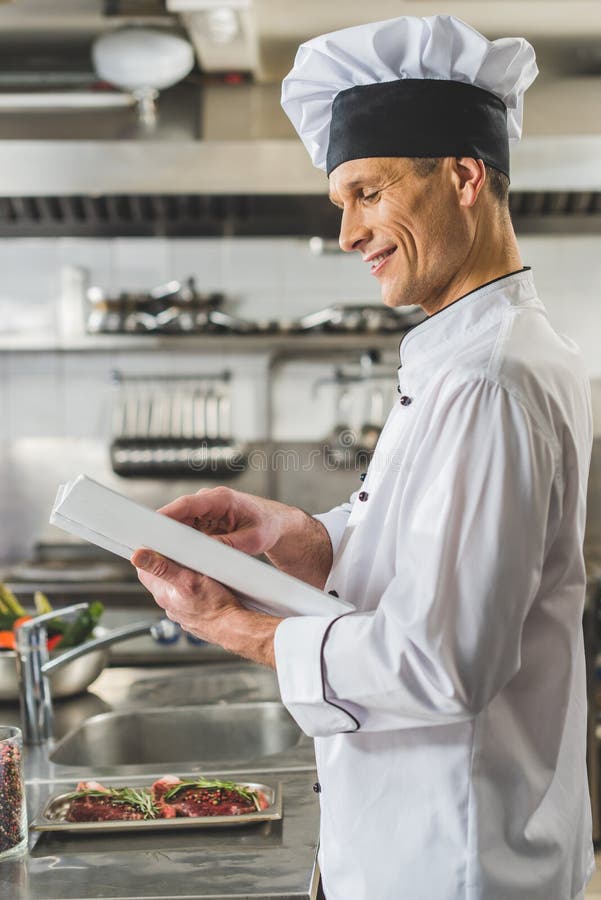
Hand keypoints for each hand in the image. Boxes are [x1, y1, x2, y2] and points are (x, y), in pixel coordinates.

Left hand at [130, 549, 279, 667]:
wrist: (234, 627)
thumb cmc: (215, 607)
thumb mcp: (188, 580)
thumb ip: (162, 567)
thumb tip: (138, 556)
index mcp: (164, 594)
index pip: (144, 572)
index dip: (148, 557)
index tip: (153, 545)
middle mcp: (170, 604)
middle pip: (160, 578)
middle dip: (166, 564)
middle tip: (178, 551)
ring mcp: (182, 611)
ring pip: (176, 588)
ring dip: (181, 576)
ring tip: (194, 566)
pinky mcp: (195, 614)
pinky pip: (188, 597)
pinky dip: (193, 589)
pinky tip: (204, 585)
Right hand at [158, 485, 333, 589]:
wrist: (277, 523)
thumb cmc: (268, 526)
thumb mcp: (251, 540)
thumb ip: (227, 545)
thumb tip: (203, 554)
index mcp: (221, 499)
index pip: (187, 504)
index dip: (167, 514)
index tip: (151, 526)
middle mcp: (210, 501)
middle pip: (178, 514)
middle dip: (163, 530)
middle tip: (151, 549)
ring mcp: (205, 511)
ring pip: (180, 524)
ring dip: (171, 538)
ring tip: (162, 556)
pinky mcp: (205, 521)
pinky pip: (187, 531)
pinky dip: (181, 543)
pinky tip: (176, 556)